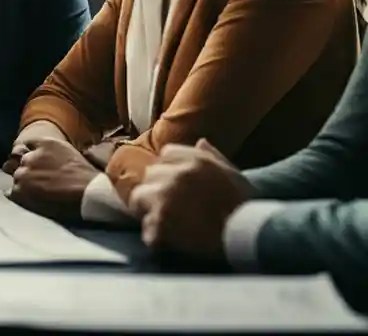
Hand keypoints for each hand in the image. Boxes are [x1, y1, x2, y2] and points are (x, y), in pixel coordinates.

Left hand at [8, 138, 98, 222]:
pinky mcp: (20, 191)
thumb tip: (43, 156)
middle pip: (19, 161)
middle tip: (37, 179)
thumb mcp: (70, 152)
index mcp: (44, 143)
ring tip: (38, 192)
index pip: (27, 144)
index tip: (34, 163)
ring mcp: (23, 173)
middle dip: (26, 169)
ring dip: (24, 183)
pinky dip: (19, 196)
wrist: (89, 193)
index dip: (29, 154)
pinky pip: (11, 192)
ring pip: (16, 177)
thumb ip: (51, 150)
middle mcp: (30, 156)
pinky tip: (30, 200)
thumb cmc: (86, 175)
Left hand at [130, 139, 252, 265]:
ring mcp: (165, 198)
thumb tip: (200, 143)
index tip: (177, 184)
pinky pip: (146, 228)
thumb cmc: (245, 206)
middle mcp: (177, 174)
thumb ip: (214, 158)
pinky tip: (169, 242)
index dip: (171, 169)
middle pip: (150, 175)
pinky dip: (155, 237)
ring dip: (148, 210)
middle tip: (170, 206)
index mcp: (195, 161)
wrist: (247, 237)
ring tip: (164, 223)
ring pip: (138, 198)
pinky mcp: (160, 222)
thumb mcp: (235, 175)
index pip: (166, 154)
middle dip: (157, 188)